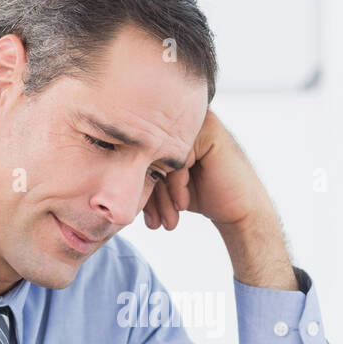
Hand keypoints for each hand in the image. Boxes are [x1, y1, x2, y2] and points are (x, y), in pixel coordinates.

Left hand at [143, 109, 269, 231]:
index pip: (139, 155)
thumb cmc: (200, 198)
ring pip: (161, 158)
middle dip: (150, 195)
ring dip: (161, 195)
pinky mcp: (208, 130)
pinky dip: (177, 185)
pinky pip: (178, 158)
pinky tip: (182, 205)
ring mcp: (195, 121)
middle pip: (148, 155)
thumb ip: (143, 173)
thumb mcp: (164, 185)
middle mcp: (179, 121)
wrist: (239, 210)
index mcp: (165, 130)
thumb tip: (103, 189)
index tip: (145, 218)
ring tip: (163, 221)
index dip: (140, 189)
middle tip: (152, 223)